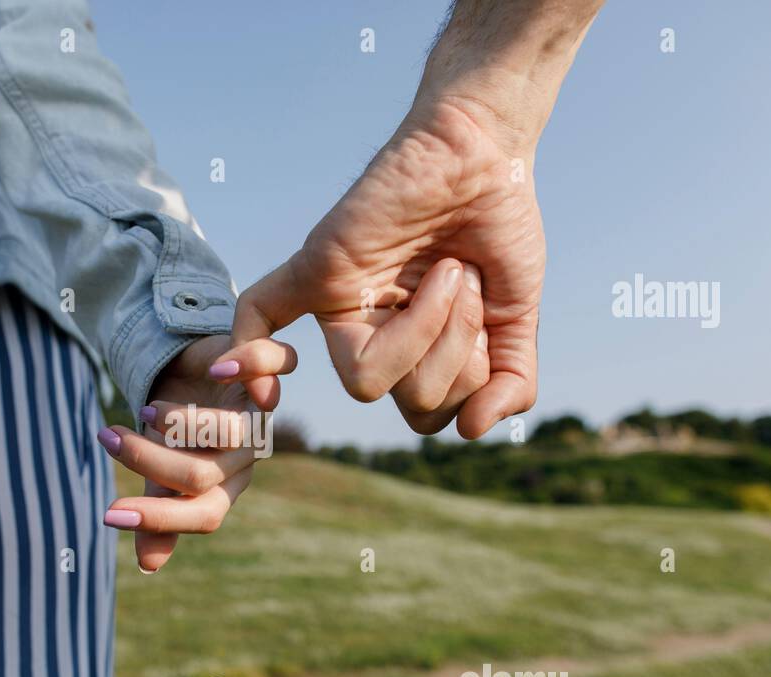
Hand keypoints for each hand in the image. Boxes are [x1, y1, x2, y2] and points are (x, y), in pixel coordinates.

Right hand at [97, 333, 294, 572]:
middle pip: (202, 475)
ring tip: (147, 410)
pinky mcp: (265, 369)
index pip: (204, 516)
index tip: (109, 513)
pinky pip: (279, 366)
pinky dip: (251, 366)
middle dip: (147, 461)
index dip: (159, 520)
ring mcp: (259, 414)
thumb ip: (158, 509)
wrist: (198, 370)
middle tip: (107, 439)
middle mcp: (246, 456)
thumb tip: (148, 568)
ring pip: (231, 432)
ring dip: (179, 422)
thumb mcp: (163, 471)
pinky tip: (217, 370)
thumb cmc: (180, 430)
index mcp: (224, 486)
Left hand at [217, 95, 542, 436]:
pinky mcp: (316, 268)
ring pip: (366, 380)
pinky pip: (262, 313)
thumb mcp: (518, 317)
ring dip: (428, 331)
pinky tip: (263, 390)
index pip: (428, 413)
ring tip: (447, 271)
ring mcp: (339, 303)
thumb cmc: (498, 226)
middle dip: (456, 349)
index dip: (470, 383)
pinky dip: (252, 351)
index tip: (489, 315)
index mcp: (411, 350)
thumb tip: (471, 431)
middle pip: (407, 401)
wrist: (484, 151)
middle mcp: (371, 333)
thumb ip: (512, 381)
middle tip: (466, 281)